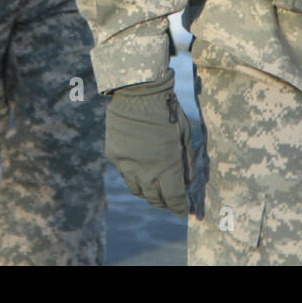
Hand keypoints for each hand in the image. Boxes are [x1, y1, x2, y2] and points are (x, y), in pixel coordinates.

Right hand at [105, 71, 194, 216]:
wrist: (138, 91)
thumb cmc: (167, 111)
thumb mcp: (184, 135)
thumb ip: (186, 162)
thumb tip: (187, 182)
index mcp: (167, 165)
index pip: (173, 197)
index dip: (179, 207)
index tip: (183, 211)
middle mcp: (146, 170)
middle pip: (154, 198)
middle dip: (163, 203)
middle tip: (169, 203)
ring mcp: (127, 164)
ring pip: (137, 190)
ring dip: (147, 193)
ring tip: (154, 192)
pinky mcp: (114, 155)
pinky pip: (124, 174)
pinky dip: (133, 177)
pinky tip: (139, 173)